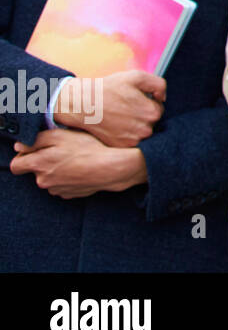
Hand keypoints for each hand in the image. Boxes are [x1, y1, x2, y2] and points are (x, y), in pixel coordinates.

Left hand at [11, 128, 147, 197]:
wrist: (110, 168)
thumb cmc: (86, 149)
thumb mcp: (60, 135)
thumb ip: (36, 140)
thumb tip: (19, 146)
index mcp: (38, 165)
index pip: (16, 165)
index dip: (23, 156)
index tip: (36, 149)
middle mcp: (43, 181)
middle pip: (35, 171)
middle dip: (44, 161)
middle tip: (62, 150)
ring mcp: (56, 189)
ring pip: (49, 178)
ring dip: (57, 169)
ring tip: (75, 159)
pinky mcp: (69, 194)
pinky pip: (62, 185)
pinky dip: (68, 177)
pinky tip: (80, 169)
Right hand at [54, 70, 164, 147]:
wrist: (83, 104)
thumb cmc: (110, 88)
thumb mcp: (137, 77)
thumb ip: (159, 84)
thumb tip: (162, 99)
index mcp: (152, 113)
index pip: (158, 109)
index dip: (147, 102)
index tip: (133, 99)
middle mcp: (145, 130)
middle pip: (151, 122)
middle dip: (142, 114)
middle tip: (125, 108)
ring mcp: (133, 141)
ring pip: (141, 132)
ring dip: (135, 124)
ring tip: (120, 116)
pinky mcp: (121, 147)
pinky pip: (130, 140)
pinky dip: (125, 133)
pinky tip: (115, 125)